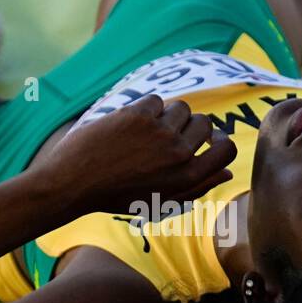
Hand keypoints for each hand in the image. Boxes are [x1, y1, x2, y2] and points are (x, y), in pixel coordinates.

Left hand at [32, 95, 237, 213]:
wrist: (74, 183)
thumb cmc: (117, 195)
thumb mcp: (162, 202)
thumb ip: (197, 187)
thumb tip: (227, 172)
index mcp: (189, 178)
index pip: (227, 150)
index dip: (220, 142)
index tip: (205, 142)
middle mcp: (180, 154)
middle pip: (205, 123)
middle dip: (188, 127)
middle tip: (164, 138)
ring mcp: (160, 133)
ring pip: (181, 108)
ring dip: (167, 116)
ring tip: (145, 132)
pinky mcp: (139, 115)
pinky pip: (156, 100)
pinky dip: (145, 109)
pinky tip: (128, 125)